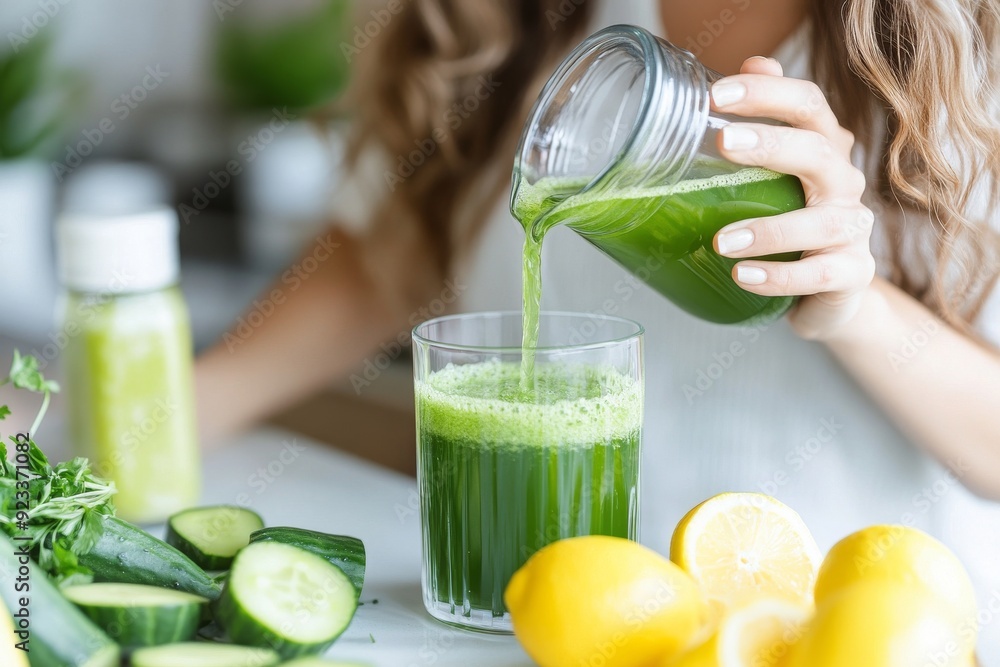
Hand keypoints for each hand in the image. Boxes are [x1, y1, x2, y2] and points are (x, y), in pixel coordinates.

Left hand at [709, 56, 875, 339]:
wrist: (829, 290)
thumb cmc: (792, 220)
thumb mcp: (775, 174)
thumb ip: (763, 124)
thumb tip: (753, 62)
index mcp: (823, 147)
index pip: (806, 104)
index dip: (766, 93)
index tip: (715, 96)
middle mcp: (843, 182)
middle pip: (819, 151)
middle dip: (772, 144)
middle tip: (722, 144)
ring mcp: (853, 229)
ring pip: (822, 223)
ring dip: (770, 230)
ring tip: (722, 242)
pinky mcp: (852, 272)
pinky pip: (822, 274)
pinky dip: (781, 276)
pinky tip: (743, 276)